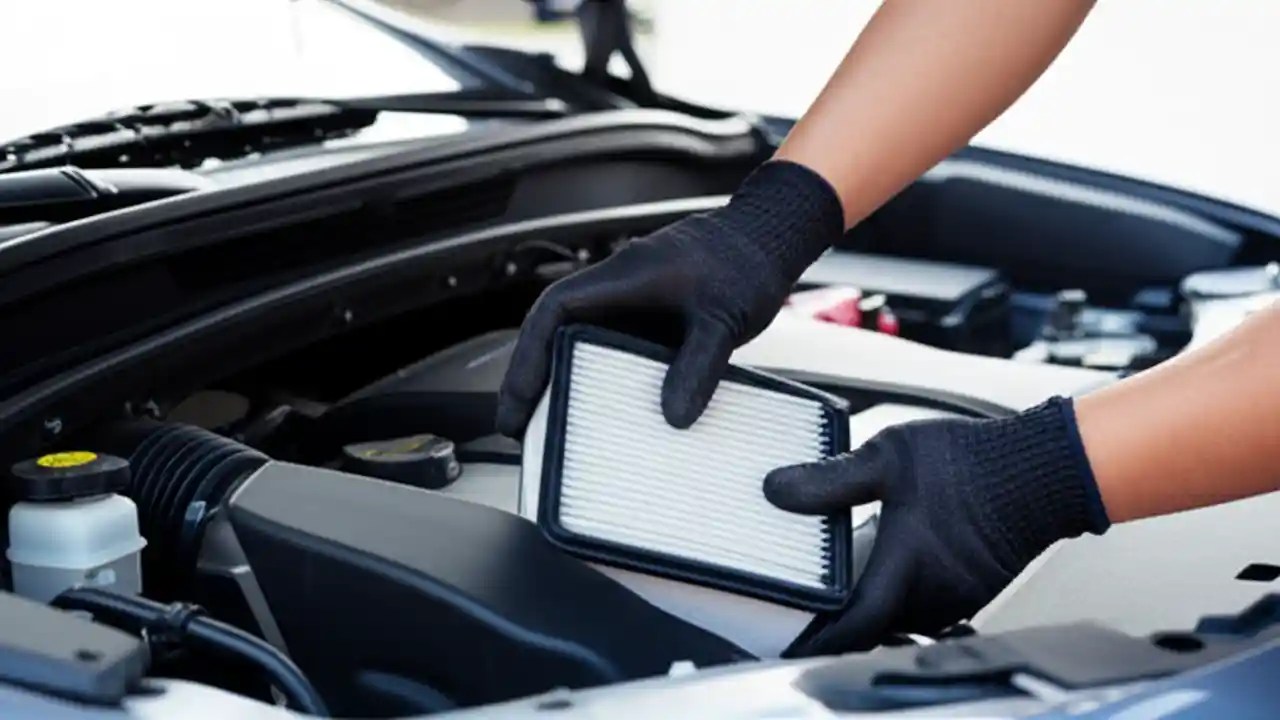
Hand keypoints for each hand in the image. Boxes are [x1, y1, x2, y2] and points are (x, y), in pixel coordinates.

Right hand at [496, 160, 843, 436]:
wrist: (767, 240)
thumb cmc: (743, 262)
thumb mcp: (725, 318)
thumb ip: (698, 365)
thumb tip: (675, 416)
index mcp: (621, 278)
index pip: (552, 314)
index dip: (527, 358)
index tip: (517, 400)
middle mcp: (616, 292)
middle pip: (553, 334)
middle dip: (531, 379)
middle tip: (518, 426)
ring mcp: (630, 307)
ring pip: (577, 343)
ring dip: (558, 380)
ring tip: (547, 427)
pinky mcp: (649, 323)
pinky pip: (610, 352)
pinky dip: (597, 381)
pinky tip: (602, 414)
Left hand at [765, 397, 1109, 655]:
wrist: (1045, 466)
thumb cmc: (976, 463)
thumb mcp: (888, 458)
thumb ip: (830, 480)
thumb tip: (778, 490)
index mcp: (905, 569)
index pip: (852, 627)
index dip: (817, 639)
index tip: (792, 640)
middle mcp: (932, 594)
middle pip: (874, 631)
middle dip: (843, 626)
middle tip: (810, 612)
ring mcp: (957, 596)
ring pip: (902, 622)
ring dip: (874, 612)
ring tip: (845, 592)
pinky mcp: (974, 588)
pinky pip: (928, 609)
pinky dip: (903, 598)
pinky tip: (892, 570)